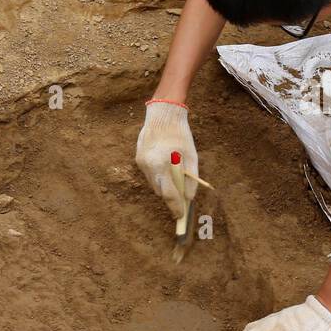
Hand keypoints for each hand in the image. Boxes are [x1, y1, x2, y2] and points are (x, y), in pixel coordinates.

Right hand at [135, 100, 197, 219]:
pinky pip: (150, 174)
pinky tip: (165, 166)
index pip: (169, 194)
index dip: (175, 207)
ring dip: (164, 185)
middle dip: (170, 197)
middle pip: (160, 192)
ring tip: (174, 178)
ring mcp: (141, 164)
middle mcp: (148, 167)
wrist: (162, 115)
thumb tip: (189, 198)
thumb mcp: (192, 156)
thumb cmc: (180, 134)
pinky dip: (158, 175)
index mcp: (162, 165)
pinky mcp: (138, 160)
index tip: (180, 215)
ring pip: (154, 184)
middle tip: (181, 200)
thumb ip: (191, 178)